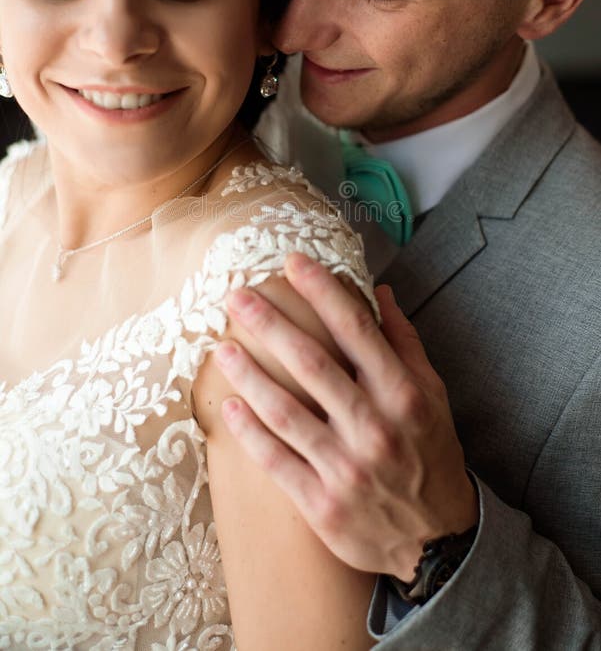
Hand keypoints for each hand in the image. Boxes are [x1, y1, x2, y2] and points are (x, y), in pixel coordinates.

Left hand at [215, 253, 477, 580]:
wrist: (436, 541)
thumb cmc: (430, 453)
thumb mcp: (432, 395)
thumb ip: (404, 342)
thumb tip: (379, 293)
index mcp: (402, 395)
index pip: (355, 330)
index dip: (322, 291)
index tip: (293, 262)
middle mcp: (374, 427)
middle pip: (312, 364)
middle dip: (270, 325)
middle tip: (237, 296)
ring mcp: (346, 468)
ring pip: (286, 412)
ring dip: (249, 374)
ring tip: (221, 347)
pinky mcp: (322, 503)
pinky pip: (277, 461)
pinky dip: (250, 433)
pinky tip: (230, 406)